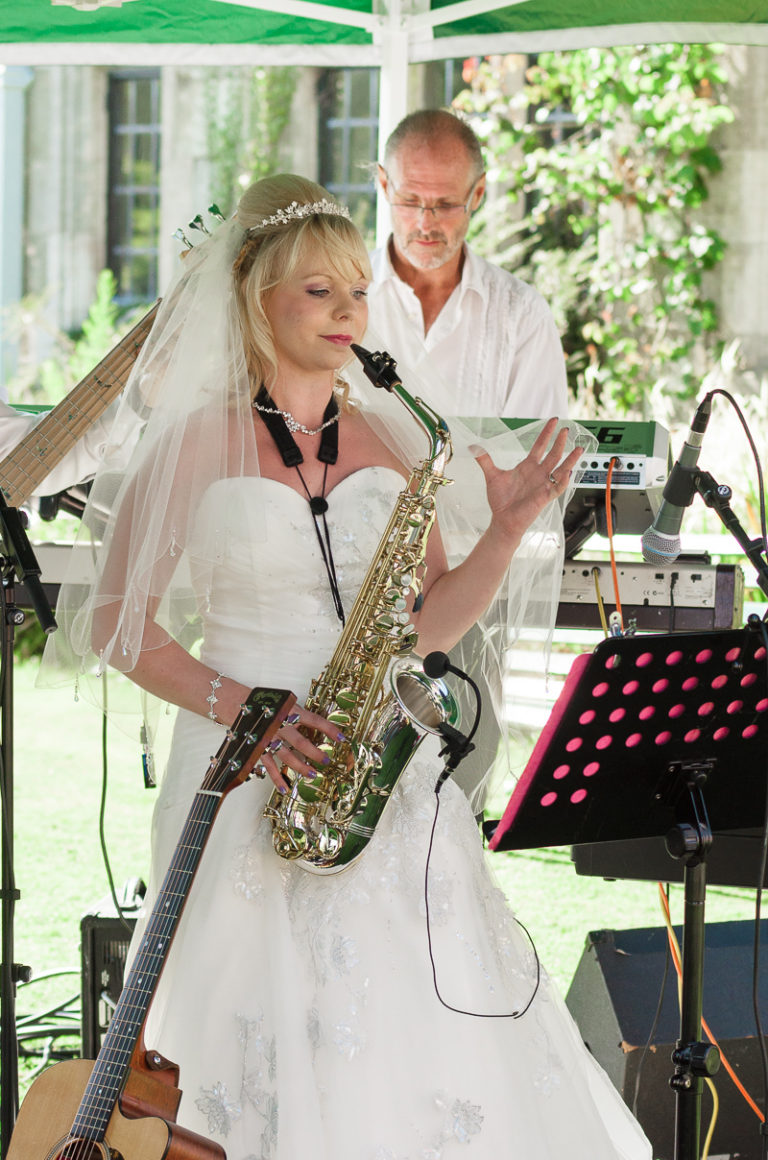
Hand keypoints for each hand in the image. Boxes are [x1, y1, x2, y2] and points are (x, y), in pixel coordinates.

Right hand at [253, 703, 342, 793]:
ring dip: (300, 766)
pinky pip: (269, 765)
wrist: (238, 704)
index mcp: (289, 711)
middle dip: (314, 753)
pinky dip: (277, 778)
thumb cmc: (265, 704)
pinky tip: (285, 788)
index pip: (314, 720)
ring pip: (287, 755)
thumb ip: (299, 715)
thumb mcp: (285, 704)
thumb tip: (316, 728)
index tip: (341, 738)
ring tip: (312, 774)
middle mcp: (279, 725)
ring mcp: (268, 738)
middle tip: (326, 760)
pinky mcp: (259, 748)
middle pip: (300, 741)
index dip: (329, 729)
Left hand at [472, 417, 583, 542]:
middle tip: (566, 429)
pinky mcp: (544, 497)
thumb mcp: (492, 476)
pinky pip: (557, 488)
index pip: (540, 446)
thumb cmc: (500, 500)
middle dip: (559, 442)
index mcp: (528, 466)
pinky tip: (568, 473)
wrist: (502, 519)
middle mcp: (538, 474)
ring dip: (570, 460)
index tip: (554, 421)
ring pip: (561, 469)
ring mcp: (543, 485)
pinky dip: (563, 481)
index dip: (546, 433)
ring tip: (579, 449)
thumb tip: (473, 447)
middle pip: (553, 454)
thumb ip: (485, 460)